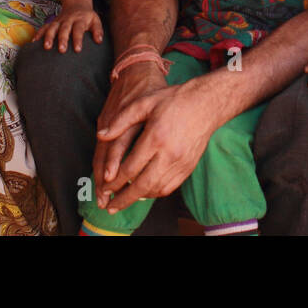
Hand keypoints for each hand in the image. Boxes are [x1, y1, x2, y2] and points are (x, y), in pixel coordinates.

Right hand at [39, 3, 103, 52]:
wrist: (76, 4)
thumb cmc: (87, 17)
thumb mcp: (96, 20)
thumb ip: (98, 30)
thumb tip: (99, 41)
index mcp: (80, 20)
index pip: (79, 29)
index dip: (78, 39)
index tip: (77, 49)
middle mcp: (68, 20)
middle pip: (64, 29)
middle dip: (62, 39)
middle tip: (62, 50)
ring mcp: (59, 21)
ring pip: (52, 28)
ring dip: (49, 37)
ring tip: (46, 47)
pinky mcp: (52, 22)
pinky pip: (44, 27)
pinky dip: (39, 33)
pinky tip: (34, 42)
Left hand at [94, 74, 220, 212]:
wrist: (206, 104)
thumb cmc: (173, 100)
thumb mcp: (144, 103)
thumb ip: (121, 120)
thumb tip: (100, 136)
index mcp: (155, 137)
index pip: (130, 168)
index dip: (114, 181)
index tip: (103, 188)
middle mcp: (169, 154)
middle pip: (142, 185)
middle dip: (123, 199)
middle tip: (109, 207)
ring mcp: (181, 163)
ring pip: (156, 189)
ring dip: (138, 198)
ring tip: (124, 201)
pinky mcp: (188, 167)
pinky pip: (169, 187)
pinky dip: (154, 193)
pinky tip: (144, 191)